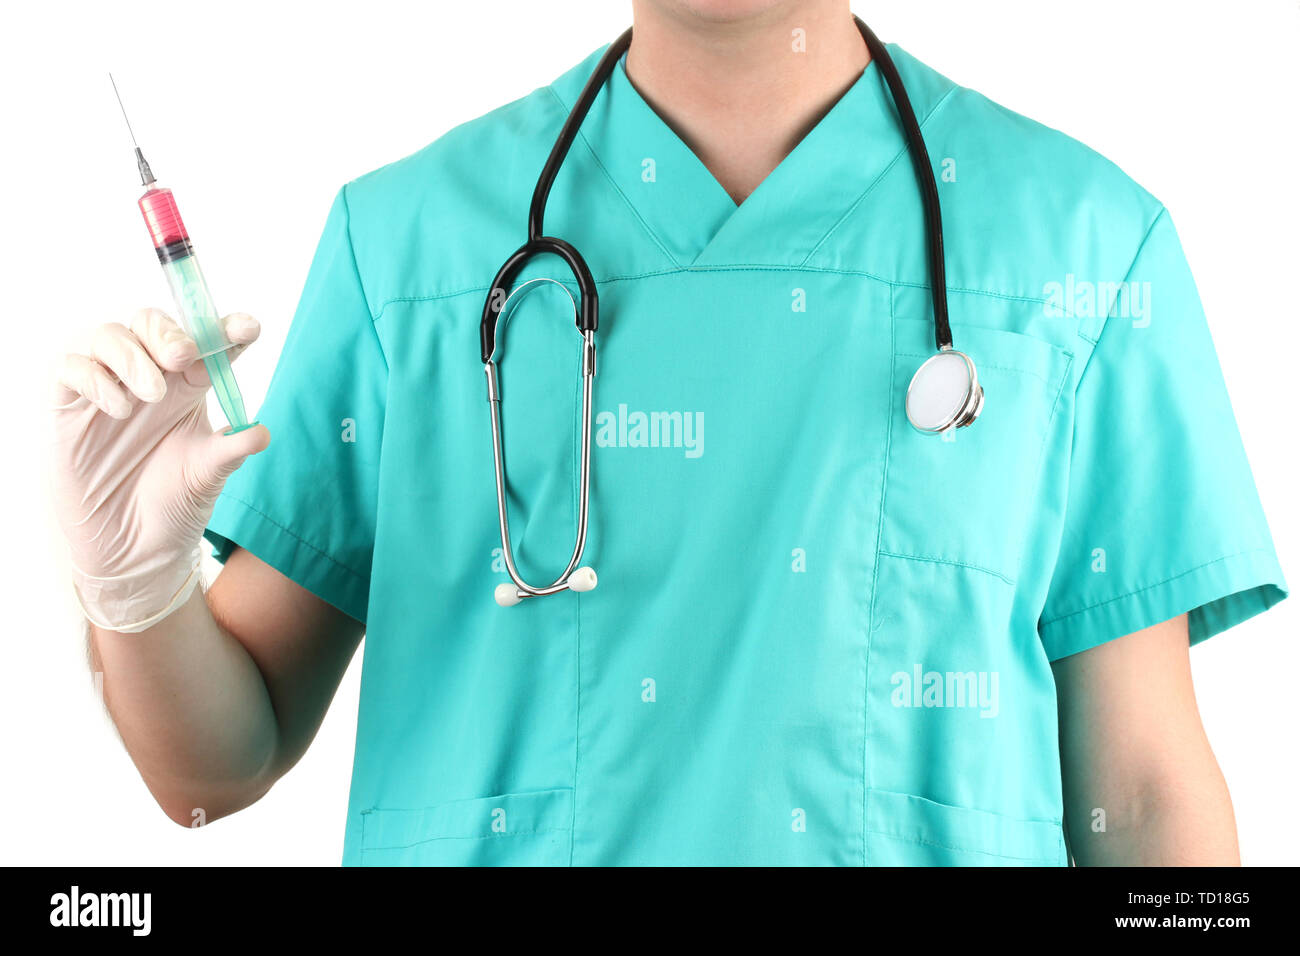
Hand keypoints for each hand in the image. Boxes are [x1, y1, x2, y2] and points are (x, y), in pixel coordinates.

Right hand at [52, 308, 269, 631]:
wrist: (131, 549)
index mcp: (190, 386)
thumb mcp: (208, 476)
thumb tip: (261, 432)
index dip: (226, 329)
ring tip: (152, 393)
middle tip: (185, 355)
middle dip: (170, 332)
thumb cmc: (173, 504)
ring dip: (133, 355)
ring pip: (109, 336)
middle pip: (153, 326)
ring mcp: (108, 388)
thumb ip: (230, 450)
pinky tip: (118, 408)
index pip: (208, 343)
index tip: (249, 328)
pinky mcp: (68, 407)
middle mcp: (150, 378)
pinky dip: (94, 377)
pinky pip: (70, 367)